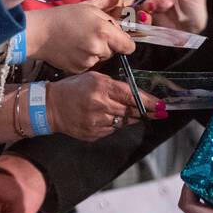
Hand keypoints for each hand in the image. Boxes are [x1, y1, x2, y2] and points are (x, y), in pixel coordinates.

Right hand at [24, 0, 135, 73]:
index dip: (125, 41)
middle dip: (108, 43)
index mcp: (104, 31)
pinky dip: (85, 58)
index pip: (129, 46)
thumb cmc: (62, 17)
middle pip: (115, 51)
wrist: (40, 33)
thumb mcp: (88, 6)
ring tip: (81, 39)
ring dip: (96, 51)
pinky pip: (90, 64)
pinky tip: (75, 48)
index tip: (119, 38)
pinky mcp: (79, 69)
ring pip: (102, 57)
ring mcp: (88, 60)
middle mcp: (98, 48)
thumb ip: (107, 2)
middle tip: (92, 33)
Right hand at [45, 71, 163, 140]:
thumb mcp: (94, 78)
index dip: (148, 102)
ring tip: (135, 113)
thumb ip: (115, 85)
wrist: (50, 107)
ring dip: (132, 118)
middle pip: (132, 111)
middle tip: (160, 112)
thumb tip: (136, 94)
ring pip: (124, 122)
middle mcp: (101, 106)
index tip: (161, 105)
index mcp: (101, 88)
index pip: (131, 96)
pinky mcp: (93, 134)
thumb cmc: (73, 89)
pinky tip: (109, 117)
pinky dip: (115, 124)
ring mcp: (97, 123)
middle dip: (148, 112)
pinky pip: (112, 130)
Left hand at [179, 166, 212, 212]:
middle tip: (198, 176)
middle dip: (190, 190)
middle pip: (189, 207)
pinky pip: (204, 211)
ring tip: (204, 180)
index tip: (192, 178)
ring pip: (195, 210)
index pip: (188, 207)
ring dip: (196, 195)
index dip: (186, 191)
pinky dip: (204, 200)